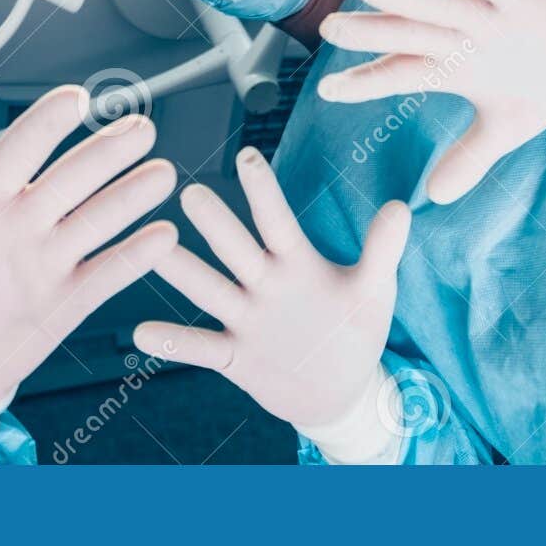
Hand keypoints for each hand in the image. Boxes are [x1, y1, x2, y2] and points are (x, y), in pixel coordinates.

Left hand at [0, 86, 176, 414]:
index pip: (16, 155)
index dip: (44, 126)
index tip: (75, 100)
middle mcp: (20, 226)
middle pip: (70, 180)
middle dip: (106, 154)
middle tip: (139, 129)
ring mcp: (47, 262)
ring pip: (97, 219)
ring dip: (130, 195)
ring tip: (161, 174)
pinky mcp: (67, 301)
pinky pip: (107, 273)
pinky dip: (135, 257)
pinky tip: (162, 236)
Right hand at [134, 147, 409, 429]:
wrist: (339, 390)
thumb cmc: (354, 329)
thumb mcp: (374, 290)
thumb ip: (382, 251)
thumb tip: (402, 206)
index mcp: (296, 261)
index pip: (277, 221)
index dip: (263, 191)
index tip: (247, 155)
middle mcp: (264, 283)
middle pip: (237, 248)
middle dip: (217, 224)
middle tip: (191, 192)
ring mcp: (246, 319)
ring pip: (210, 290)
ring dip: (183, 271)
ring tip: (156, 249)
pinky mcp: (235, 358)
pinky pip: (201, 348)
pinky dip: (173, 342)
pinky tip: (142, 333)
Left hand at [318, 0, 545, 204]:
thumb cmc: (540, 81)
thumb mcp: (507, 129)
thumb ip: (471, 158)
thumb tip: (436, 197)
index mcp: (450, 68)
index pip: (399, 75)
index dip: (364, 81)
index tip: (325, 90)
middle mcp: (458, 38)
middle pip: (407, 35)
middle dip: (370, 33)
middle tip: (327, 28)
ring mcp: (486, 16)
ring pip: (438, 5)